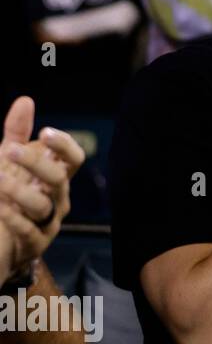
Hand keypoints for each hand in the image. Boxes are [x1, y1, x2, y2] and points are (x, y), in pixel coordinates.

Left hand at [0, 96, 85, 271]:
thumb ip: (17, 132)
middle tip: (8, 150)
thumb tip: (25, 100)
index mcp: (57, 177)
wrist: (1, 240)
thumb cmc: (10, 194)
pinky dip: (13, 218)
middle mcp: (58, 198)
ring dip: (19, 191)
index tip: (45, 132)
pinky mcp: (35, 244)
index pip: (73, 159)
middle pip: (59, 179)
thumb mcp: (10, 161)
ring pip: (43, 205)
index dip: (64, 146)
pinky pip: (28, 229)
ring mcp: (48, 222)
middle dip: (36, 164)